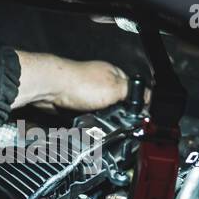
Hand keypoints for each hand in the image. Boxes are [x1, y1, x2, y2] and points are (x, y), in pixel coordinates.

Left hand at [13, 51, 129, 111]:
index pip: (133, 91)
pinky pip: (85, 118)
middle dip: (116, 116)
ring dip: (99, 120)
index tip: (138, 118)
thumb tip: (147, 98)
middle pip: (116, 105)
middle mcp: (101, 83)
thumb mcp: (115, 88)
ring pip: (100, 114)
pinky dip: (86, 122)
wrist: (51, 88)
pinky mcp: (75, 104)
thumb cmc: (79, 82)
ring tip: (98, 122)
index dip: (136, 106)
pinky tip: (85, 122)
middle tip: (115, 122)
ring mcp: (87, 94)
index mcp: (114, 75)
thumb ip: (132, 93)